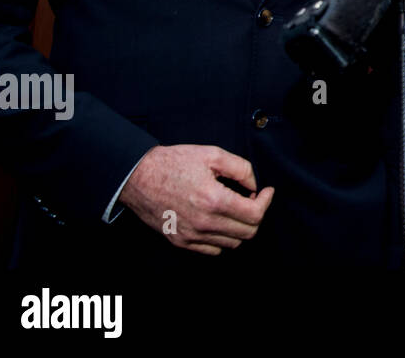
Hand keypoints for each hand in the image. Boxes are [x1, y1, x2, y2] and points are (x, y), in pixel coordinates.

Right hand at [119, 144, 274, 254]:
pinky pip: (213, 250)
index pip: (255, 215)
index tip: (266, 191)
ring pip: (232, 243)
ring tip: (235, 208)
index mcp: (214, 200)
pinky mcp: (181, 242)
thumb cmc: (173, 163)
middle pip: (247, 232)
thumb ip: (241, 169)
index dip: (266, 202)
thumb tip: (254, 185)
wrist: (138, 177)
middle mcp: (204, 223)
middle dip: (256, 215)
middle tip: (251, 199)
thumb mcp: (212, 154)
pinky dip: (223, 238)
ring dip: (240, 227)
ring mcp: (191, 236)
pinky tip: (220, 220)